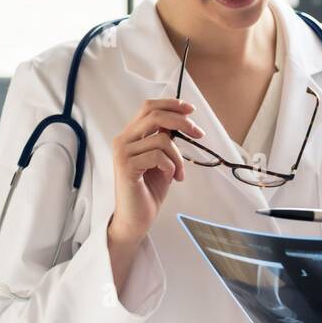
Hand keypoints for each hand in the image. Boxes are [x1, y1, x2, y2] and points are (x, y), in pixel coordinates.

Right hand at [109, 97, 204, 243]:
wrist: (136, 218)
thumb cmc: (149, 189)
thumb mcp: (162, 158)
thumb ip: (165, 139)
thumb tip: (182, 121)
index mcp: (130, 135)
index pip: (148, 107)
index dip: (171, 104)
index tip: (191, 109)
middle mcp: (123, 140)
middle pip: (155, 115)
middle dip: (182, 122)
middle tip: (199, 133)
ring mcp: (122, 152)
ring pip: (162, 140)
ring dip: (178, 157)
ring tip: (179, 173)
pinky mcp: (126, 166)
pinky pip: (158, 156)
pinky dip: (171, 167)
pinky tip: (171, 178)